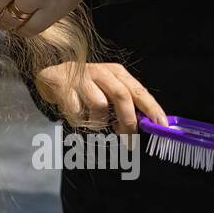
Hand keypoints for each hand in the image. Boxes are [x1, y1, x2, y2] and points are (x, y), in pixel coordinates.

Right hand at [34, 62, 167, 134]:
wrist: (52, 76)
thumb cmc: (86, 87)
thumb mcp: (108, 89)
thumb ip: (126, 103)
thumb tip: (145, 123)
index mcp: (116, 72)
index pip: (139, 91)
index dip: (152, 108)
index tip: (161, 125)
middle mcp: (101, 72)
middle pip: (121, 96)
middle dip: (127, 121)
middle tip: (128, 140)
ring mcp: (81, 78)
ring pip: (99, 106)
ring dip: (98, 121)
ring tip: (91, 119)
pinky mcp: (64, 86)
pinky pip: (78, 112)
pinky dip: (79, 119)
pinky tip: (75, 113)